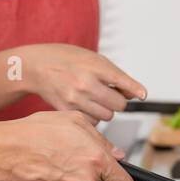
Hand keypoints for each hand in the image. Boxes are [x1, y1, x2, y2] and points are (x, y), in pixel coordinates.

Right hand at [0, 110, 133, 180]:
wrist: (2, 152)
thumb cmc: (34, 132)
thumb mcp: (74, 120)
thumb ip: (101, 139)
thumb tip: (116, 154)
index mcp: (96, 158)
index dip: (123, 178)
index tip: (120, 175)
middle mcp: (86, 179)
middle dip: (94, 169)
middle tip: (75, 153)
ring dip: (76, 175)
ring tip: (57, 157)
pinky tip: (49, 167)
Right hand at [20, 43, 146, 122]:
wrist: (36, 67)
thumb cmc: (66, 60)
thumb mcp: (92, 58)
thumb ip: (113, 75)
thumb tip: (133, 94)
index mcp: (94, 66)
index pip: (121, 80)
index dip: (134, 89)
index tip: (143, 95)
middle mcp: (85, 83)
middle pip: (118, 105)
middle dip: (118, 101)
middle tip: (110, 94)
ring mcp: (75, 99)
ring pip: (107, 116)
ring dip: (106, 110)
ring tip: (95, 99)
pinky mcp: (67, 111)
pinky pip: (92, 122)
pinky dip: (93, 117)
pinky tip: (85, 106)